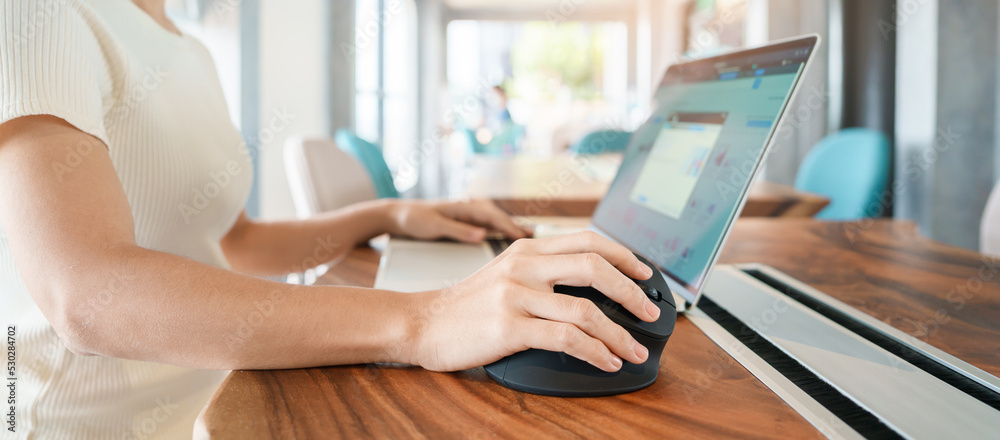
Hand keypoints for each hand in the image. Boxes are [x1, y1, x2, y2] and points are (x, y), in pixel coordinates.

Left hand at [386, 199, 531, 241]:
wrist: (398, 215)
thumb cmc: (414, 219)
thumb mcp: (434, 226)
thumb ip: (458, 231)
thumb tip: (482, 236)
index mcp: (463, 207)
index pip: (492, 217)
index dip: (509, 226)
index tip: (523, 237)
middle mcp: (467, 208)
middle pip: (497, 217)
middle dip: (515, 226)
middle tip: (535, 237)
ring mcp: (466, 215)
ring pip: (494, 220)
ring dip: (509, 227)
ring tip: (528, 236)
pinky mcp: (463, 221)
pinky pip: (486, 225)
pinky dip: (499, 230)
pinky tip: (506, 236)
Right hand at [407, 231, 658, 372]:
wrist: (422, 323)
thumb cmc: (466, 305)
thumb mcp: (505, 273)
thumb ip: (542, 271)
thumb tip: (590, 283)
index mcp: (527, 248)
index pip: (588, 240)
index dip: (624, 256)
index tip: (645, 274)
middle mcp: (524, 265)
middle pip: (594, 267)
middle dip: (631, 292)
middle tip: (650, 312)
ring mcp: (516, 295)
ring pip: (585, 309)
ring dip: (619, 334)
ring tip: (633, 350)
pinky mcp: (509, 326)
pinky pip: (565, 338)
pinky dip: (594, 351)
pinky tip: (605, 361)